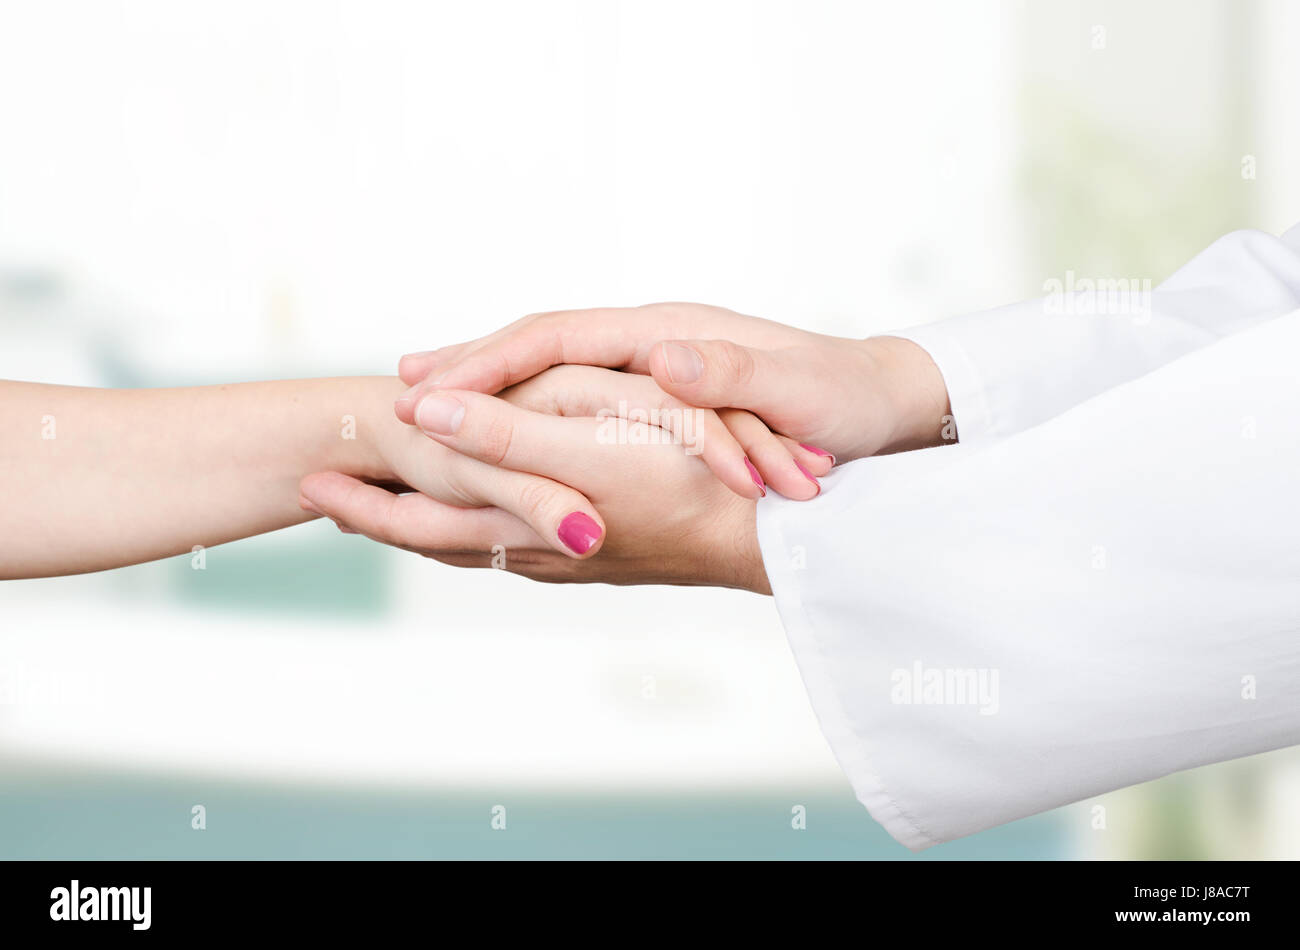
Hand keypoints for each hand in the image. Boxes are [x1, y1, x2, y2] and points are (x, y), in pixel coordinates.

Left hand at [301, 366, 769, 592]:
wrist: (759, 536)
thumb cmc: (681, 482)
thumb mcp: (586, 443)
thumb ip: (502, 431)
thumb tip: (421, 411)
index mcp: (518, 523)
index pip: (415, 521)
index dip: (360, 505)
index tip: (307, 482)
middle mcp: (532, 551)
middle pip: (435, 540)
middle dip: (379, 520)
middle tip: (328, 504)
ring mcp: (565, 559)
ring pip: (475, 547)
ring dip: (426, 528)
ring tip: (392, 516)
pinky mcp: (599, 556)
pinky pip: (515, 547)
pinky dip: (477, 533)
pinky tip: (489, 529)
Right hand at [395, 303, 952, 494]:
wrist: (878, 406)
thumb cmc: (840, 400)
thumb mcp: (797, 392)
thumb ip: (733, 377)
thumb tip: (666, 364)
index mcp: (670, 332)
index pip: (557, 333)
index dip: (490, 359)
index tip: (428, 389)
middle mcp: (652, 341)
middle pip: (540, 348)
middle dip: (472, 372)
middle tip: (398, 399)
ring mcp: (655, 368)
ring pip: (555, 375)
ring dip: (495, 393)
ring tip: (430, 415)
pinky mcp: (663, 398)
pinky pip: (582, 403)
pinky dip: (536, 416)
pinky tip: (508, 441)